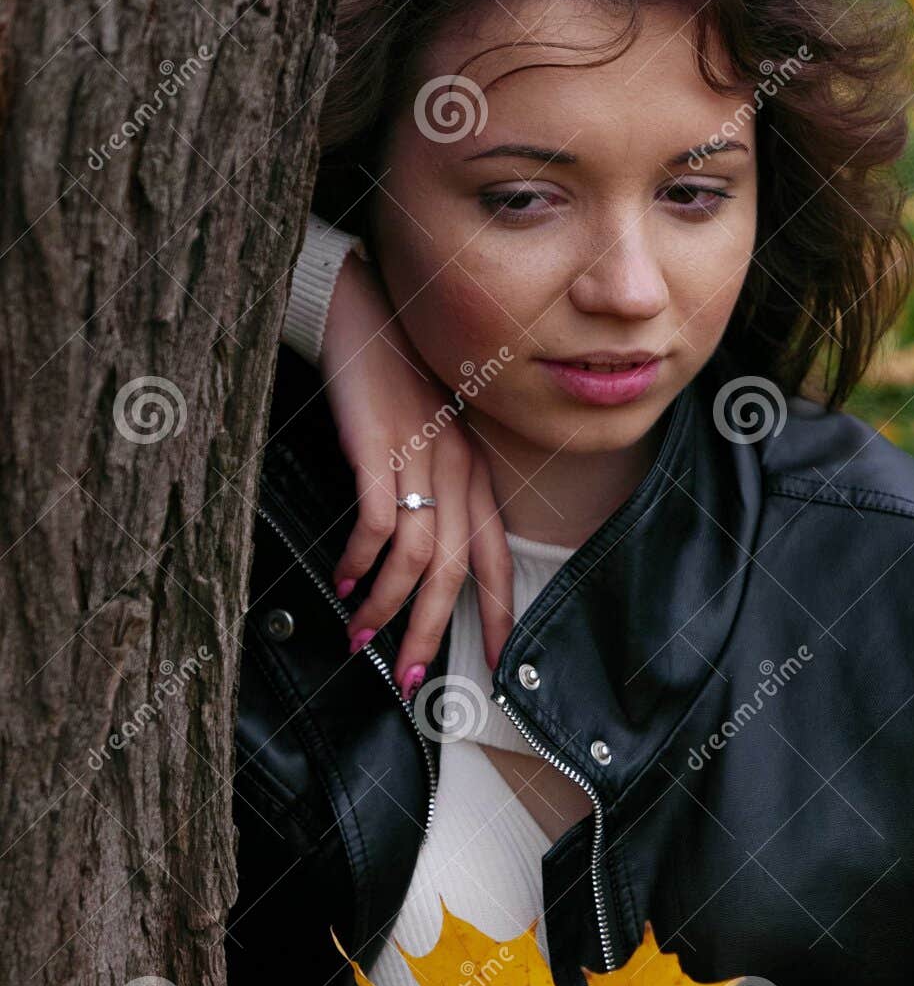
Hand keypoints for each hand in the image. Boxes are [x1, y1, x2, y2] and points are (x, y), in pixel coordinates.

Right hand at [318, 248, 513, 685]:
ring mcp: (420, 458)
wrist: (365, 308)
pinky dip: (361, 561)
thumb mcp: (431, 432)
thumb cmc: (394, 373)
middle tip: (411, 677)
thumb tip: (417, 555)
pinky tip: (343, 578)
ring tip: (362, 637)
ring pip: (416, 558)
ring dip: (386, 607)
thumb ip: (436, 486)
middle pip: (455, 572)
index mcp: (475, 470)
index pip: (496, 557)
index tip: (495, 661)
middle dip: (433, 633)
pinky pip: (378, 523)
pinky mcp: (379, 446)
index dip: (497, 613)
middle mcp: (457, 468)